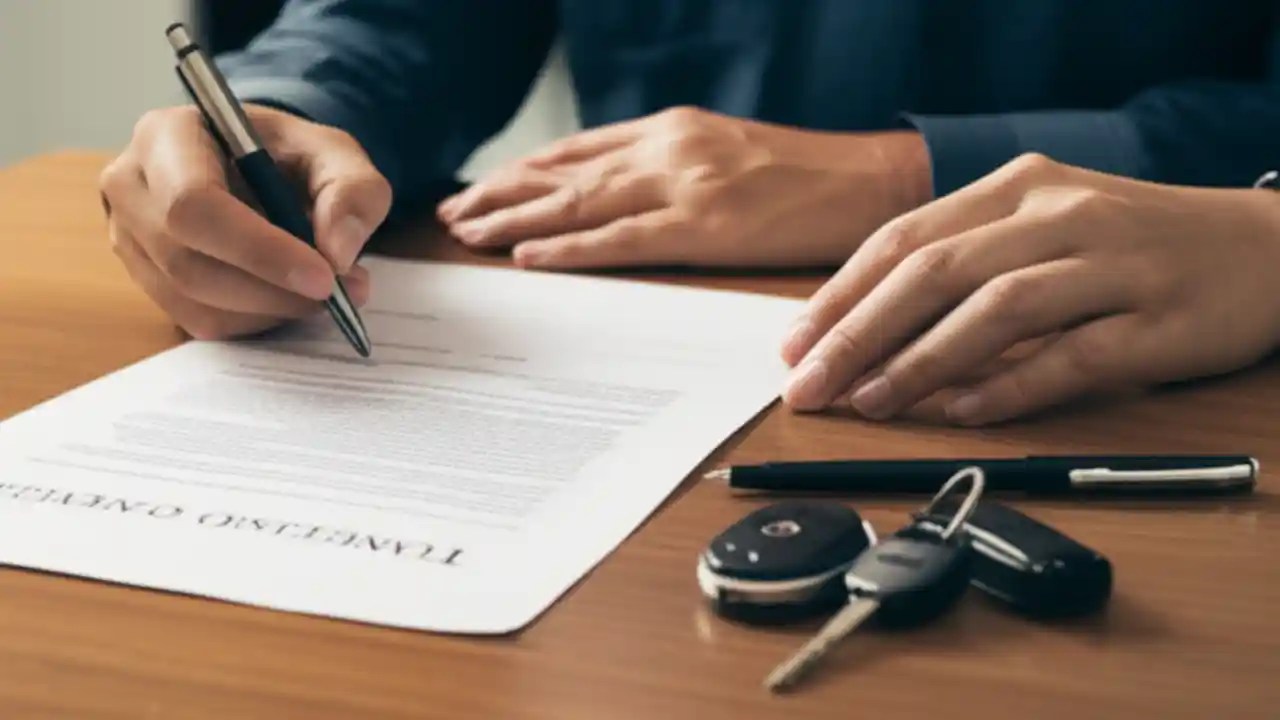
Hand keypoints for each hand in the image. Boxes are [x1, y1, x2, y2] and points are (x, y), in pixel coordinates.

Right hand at [99, 104, 391, 339]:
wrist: (262, 169)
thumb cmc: (292, 156)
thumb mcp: (337, 155)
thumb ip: (352, 192)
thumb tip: (338, 252)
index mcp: (167, 135)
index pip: (194, 203)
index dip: (259, 250)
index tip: (323, 278)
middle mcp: (131, 186)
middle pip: (187, 261)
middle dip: (271, 289)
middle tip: (335, 294)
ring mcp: (129, 237)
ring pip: (192, 300)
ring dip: (268, 309)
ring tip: (321, 294)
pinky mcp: (147, 279)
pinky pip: (197, 320)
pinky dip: (254, 321)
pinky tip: (286, 298)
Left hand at [437, 107, 930, 268]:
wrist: (868, 183)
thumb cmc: (803, 177)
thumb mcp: (726, 154)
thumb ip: (670, 166)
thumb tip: (616, 192)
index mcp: (673, 130)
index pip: (577, 151)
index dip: (523, 172)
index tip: (481, 190)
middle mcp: (668, 149)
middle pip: (564, 173)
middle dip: (502, 194)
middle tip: (452, 215)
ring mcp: (684, 185)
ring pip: (579, 203)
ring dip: (516, 220)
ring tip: (468, 234)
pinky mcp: (703, 226)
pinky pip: (620, 240)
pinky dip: (569, 249)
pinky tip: (528, 256)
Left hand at [780, 153, 1279, 425]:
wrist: (1261, 249)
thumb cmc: (1129, 245)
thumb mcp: (1041, 227)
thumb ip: (962, 262)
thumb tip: (865, 331)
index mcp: (1017, 188)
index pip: (904, 239)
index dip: (840, 296)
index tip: (793, 346)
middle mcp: (1059, 215)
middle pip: (935, 271)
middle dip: (859, 333)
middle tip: (808, 386)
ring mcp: (1112, 265)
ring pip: (997, 309)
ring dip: (921, 360)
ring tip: (869, 402)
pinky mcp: (1157, 321)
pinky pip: (1070, 357)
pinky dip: (1008, 387)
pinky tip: (960, 412)